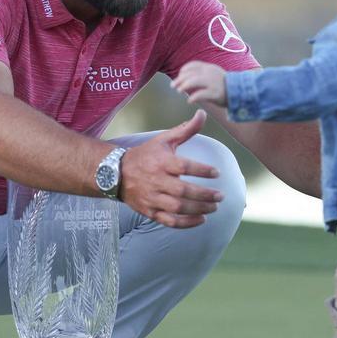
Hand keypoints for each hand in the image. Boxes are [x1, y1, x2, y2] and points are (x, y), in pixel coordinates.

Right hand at [118, 110, 222, 228]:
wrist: (115, 173)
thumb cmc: (146, 155)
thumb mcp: (164, 140)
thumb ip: (186, 129)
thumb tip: (203, 114)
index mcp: (162, 162)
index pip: (184, 167)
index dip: (202, 170)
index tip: (217, 172)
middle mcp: (156, 181)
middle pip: (183, 191)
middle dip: (204, 195)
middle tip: (221, 195)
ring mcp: (152, 198)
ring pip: (177, 208)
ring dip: (198, 209)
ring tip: (214, 207)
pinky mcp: (150, 211)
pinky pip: (169, 221)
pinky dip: (186, 223)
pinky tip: (202, 220)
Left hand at [172, 61, 227, 105]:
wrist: (242, 92)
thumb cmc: (226, 86)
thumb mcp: (215, 75)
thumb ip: (203, 74)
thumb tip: (189, 78)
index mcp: (210, 68)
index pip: (192, 65)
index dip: (183, 71)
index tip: (179, 77)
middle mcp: (210, 73)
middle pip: (190, 74)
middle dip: (180, 80)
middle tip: (173, 86)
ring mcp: (213, 83)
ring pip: (193, 81)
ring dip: (184, 86)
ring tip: (179, 91)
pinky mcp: (216, 93)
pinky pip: (201, 94)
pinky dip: (193, 97)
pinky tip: (189, 101)